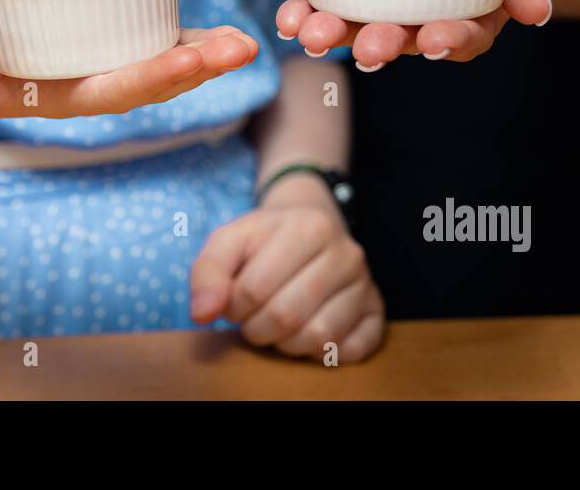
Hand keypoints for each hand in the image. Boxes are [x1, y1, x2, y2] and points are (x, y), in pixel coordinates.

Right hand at [0, 16, 257, 120]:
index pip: (118, 88)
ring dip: (202, 55)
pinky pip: (142, 45)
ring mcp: (94, 70)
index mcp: (60, 96)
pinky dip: (176, 37)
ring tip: (245, 41)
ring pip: (157, 65)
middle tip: (245, 46)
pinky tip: (210, 30)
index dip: (158, 75)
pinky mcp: (94, 49)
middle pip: (153, 80)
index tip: (195, 60)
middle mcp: (88, 86)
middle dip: (200, 65)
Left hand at [189, 175, 384, 362]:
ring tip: (277, 326)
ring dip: (286, 344)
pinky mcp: (377, 312)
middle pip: (287, 316)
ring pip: (319, 337)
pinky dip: (322, 354)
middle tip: (251, 320)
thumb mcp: (230, 240)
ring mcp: (366, 284)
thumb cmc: (265, 240)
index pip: (255, 289)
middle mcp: (347, 254)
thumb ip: (207, 272)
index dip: (233, 305)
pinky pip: (351, 351)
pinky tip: (307, 332)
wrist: (310, 227)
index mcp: (310, 228)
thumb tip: (202, 314)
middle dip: (256, 328)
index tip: (234, 300)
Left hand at [276, 0, 553, 68]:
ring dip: (334, 32)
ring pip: (358, 25)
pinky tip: (288, 19)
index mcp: (471, 19)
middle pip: (402, 39)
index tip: (436, 40)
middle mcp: (424, 20)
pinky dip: (307, 8)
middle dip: (381, 44)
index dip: (450, 40)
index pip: (463, 37)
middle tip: (367, 50)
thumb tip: (535, 11)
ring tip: (310, 35)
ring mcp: (386, 5)